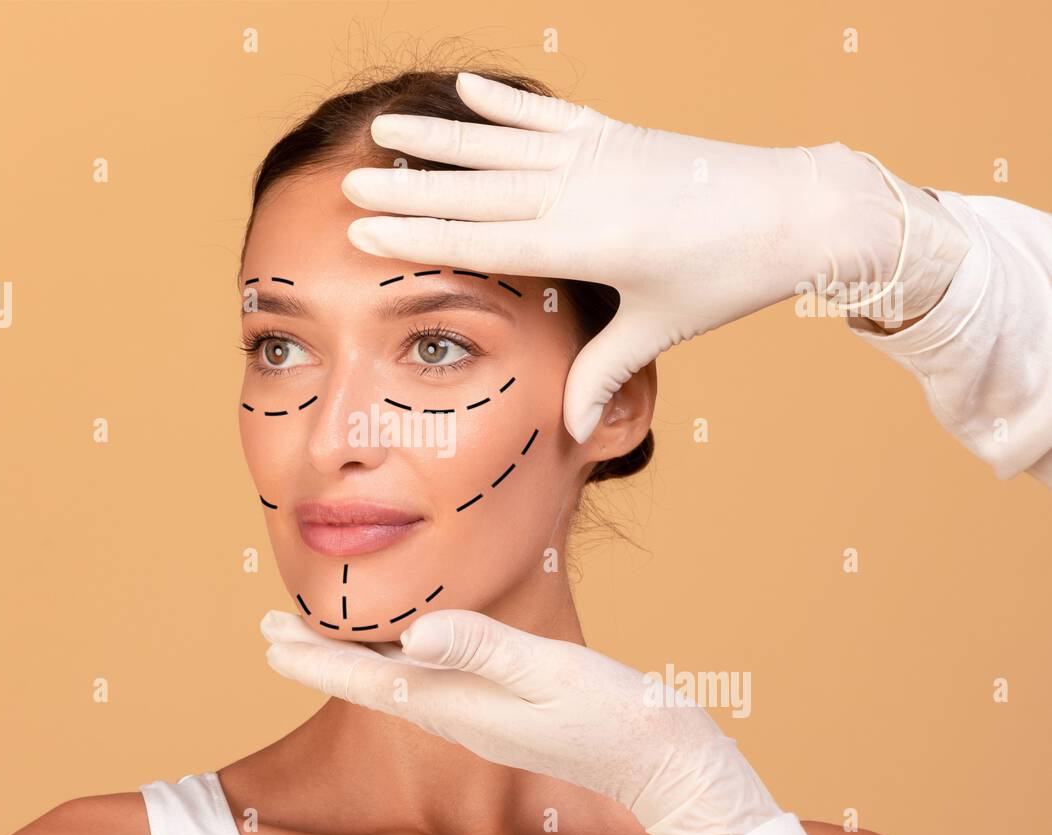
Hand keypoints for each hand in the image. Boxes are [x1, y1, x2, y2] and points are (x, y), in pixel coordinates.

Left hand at [261, 606, 790, 834]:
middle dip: (319, 657)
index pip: (369, 678)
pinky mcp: (501, 712)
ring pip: (397, 681)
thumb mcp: (550, 671)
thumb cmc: (614, 714)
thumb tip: (414, 633)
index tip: (268, 638)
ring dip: (352, 657)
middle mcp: (458, 715)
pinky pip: (431, 682)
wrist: (662, 761)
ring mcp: (478, 718)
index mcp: (459, 705)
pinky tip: (403, 648)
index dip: (316, 657)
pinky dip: (399, 659)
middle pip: (371, 681)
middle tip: (271, 631)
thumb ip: (483, 648)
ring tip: (319, 636)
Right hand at [339, 72, 928, 442]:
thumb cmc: (727, 275)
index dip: (418, 237)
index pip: (480, 242)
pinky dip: (506, 102)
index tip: (364, 230)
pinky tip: (466, 90)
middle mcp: (580, 192)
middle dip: (409, 189)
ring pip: (500, 144)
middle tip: (350, 185)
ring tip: (384, 129)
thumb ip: (605, 373)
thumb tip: (574, 433)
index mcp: (583, 244)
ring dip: (440, 138)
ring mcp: (597, 155)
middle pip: (476, 191)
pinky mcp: (616, 133)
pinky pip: (548, 114)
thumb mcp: (659, 328)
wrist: (795, 210)